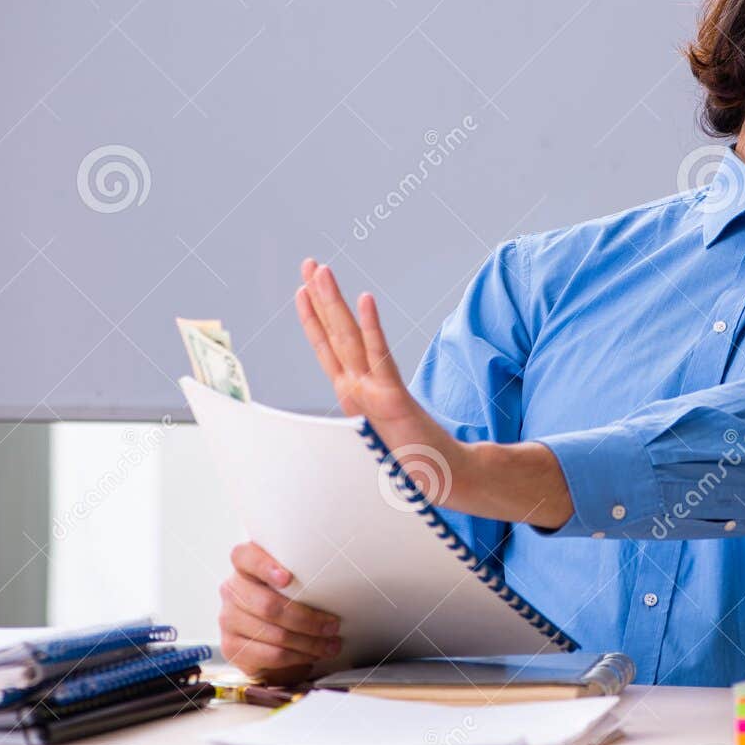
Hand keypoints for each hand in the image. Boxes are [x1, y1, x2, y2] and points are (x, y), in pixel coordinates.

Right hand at [217, 541, 341, 683]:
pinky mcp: (231, 647)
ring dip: (310, 642)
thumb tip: (338, 578)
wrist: (265, 637)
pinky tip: (314, 655)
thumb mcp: (291, 582)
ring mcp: (228, 619)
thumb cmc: (285, 600)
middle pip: (269, 605)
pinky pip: (272, 655)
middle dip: (307, 618)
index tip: (288, 578)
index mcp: (244, 565)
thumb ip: (301, 573)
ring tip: (331, 644)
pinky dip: (299, 656)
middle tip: (333, 625)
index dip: (265, 567)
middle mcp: (231, 590)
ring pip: (275, 634)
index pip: (245, 556)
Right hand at [293, 257, 575, 530]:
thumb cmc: (412, 456)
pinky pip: (380, 355)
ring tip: (321, 271)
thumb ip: (371, 407)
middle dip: (319, 298)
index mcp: (352, 396)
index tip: (304, 289)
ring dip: (334, 303)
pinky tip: (365, 298)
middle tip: (309, 263)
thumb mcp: (383, 424)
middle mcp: (355, 391)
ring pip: (347, 339)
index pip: (328, 348)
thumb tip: (364, 394)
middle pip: (333, 335)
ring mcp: (371, 394)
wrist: (439, 481)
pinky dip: (371, 326)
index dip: (314, 318)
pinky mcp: (392, 399)